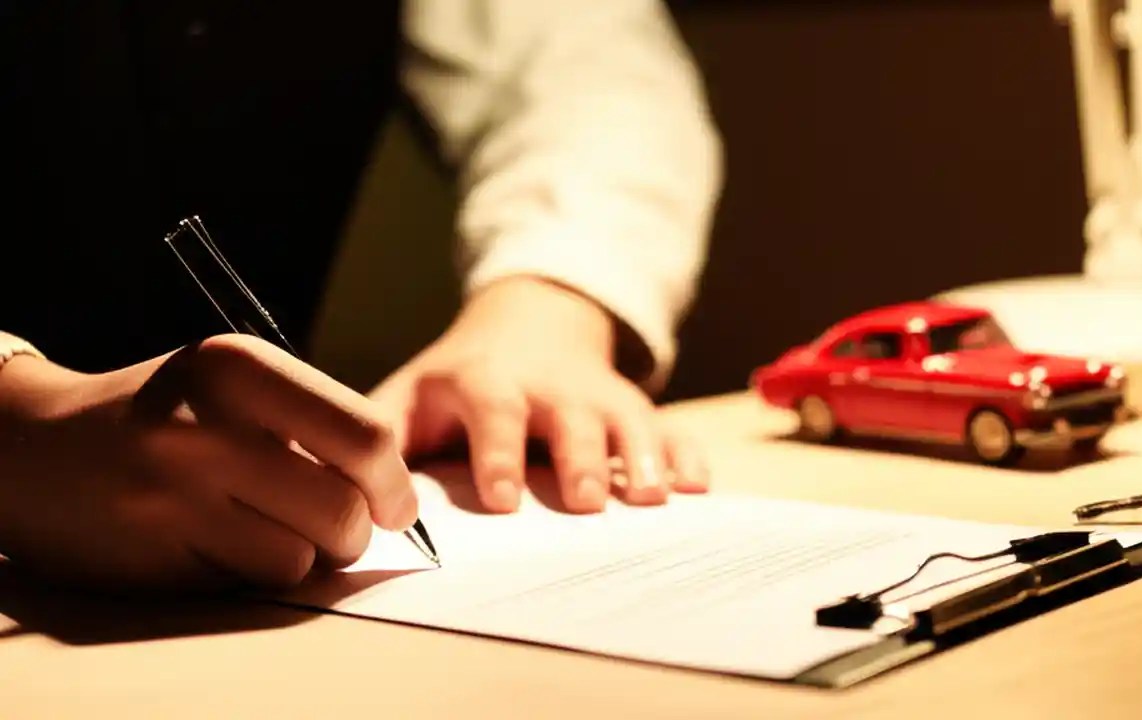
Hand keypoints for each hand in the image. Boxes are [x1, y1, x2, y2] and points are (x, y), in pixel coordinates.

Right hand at [0, 334, 416, 591]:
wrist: (34, 447)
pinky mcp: (154, 556)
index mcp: (240, 367)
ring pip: (302, 558)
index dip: (395, 485)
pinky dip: (253, 575)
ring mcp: (175, 496)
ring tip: (268, 529)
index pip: (366, 437)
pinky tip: (220, 544)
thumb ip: (317, 424)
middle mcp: (207, 427)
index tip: (397, 506)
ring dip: (303, 557)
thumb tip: (397, 495)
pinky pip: (250, 585)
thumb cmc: (167, 415)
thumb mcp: (235, 384)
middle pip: (344, 510)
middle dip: (356, 532)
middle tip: (341, 528)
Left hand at [369, 277, 708, 513]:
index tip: (504, 498)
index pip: (493, 409)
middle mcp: (547, 385)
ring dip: (642, 454)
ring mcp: (596, 393)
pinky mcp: (631, 406)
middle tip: (585, 501)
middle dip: (579, 457)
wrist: (525, 325)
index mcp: (486, 381)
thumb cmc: (457, 381)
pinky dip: (685, 452)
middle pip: (568, 415)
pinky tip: (696, 485)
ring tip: (655, 496)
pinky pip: (667, 425)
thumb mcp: (409, 394)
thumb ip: (379, 433)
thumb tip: (347, 491)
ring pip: (626, 417)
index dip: (498, 450)